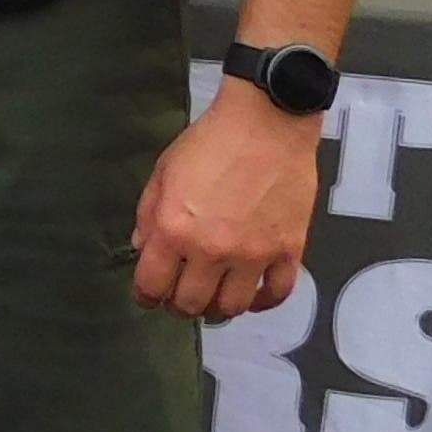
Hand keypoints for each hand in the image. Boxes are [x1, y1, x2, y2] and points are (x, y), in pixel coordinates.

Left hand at [131, 87, 324, 318]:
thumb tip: (143, 246)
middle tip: (179, 296)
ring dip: (217, 308)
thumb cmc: (211, 141)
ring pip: (232, 308)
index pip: (152, 285)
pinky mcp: (288, 252)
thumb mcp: (163, 171)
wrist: (265, 123)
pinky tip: (251, 294)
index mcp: (174, 229)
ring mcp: (253, 255)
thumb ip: (147, 214)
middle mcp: (211, 250)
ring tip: (213, 297)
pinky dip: (262, 301)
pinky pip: (276, 294)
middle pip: (191, 304)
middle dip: (179, 305)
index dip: (145, 296)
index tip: (148, 296)